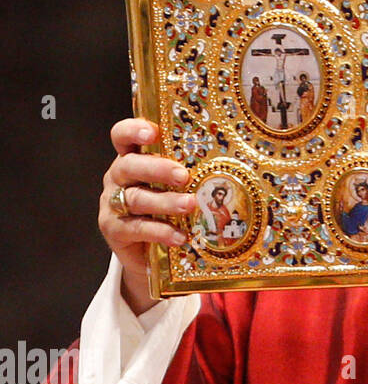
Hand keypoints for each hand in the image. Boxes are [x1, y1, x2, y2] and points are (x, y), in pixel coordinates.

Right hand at [99, 118, 194, 314]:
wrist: (149, 252)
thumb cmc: (169, 208)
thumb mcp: (179, 185)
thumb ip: (193, 169)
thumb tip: (240, 158)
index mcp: (133, 157)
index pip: (122, 136)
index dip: (133, 130)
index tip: (153, 133)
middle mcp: (119, 177)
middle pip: (129, 165)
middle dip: (157, 169)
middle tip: (183, 176)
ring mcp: (112, 203)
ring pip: (136, 198)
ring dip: (165, 201)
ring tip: (190, 205)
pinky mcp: (114, 230)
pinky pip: (136, 228)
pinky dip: (160, 231)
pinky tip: (180, 236)